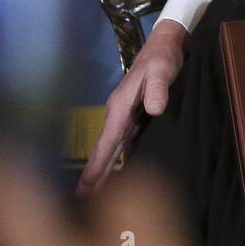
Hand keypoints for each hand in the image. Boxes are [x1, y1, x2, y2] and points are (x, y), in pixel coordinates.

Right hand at [77, 19, 187, 197]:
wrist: (164, 46)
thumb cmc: (162, 58)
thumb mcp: (162, 70)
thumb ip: (158, 88)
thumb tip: (156, 109)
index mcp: (120, 106)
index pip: (107, 140)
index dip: (98, 163)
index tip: (86, 186)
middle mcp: (118, 113)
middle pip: (104, 148)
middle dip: (93, 173)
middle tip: (80, 200)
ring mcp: (125, 116)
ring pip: (111, 147)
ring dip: (103, 169)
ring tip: (92, 193)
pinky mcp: (134, 117)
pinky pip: (122, 143)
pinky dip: (116, 158)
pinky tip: (115, 172)